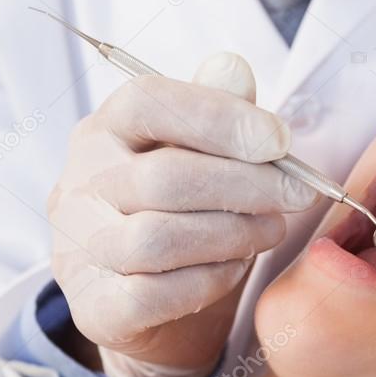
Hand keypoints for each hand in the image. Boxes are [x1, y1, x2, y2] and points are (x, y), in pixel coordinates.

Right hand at [48, 53, 316, 376]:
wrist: (158, 308)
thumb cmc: (186, 215)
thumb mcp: (205, 156)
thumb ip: (217, 111)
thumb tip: (234, 68)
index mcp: (104, 131)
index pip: (147, 103)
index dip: (219, 118)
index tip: (280, 140)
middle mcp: (79, 185)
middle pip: (164, 178)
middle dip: (247, 185)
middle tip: (298, 194)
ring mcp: (77, 249)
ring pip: (156, 240)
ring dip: (232, 235)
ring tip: (270, 230)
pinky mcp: (94, 307)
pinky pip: (154, 294)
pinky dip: (208, 281)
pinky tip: (233, 267)